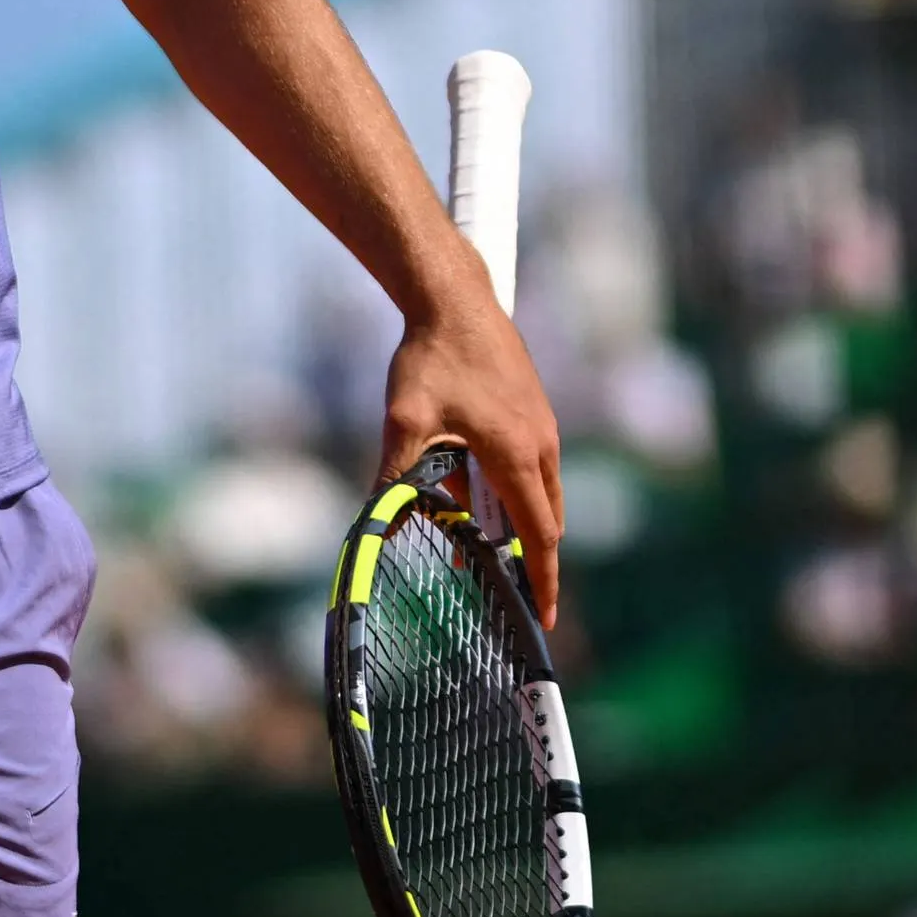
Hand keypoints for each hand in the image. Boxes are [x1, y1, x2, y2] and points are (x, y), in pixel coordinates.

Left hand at [380, 275, 566, 627]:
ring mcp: (541, 424)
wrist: (455, 298)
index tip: (544, 619)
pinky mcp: (533, 409)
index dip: (542, 581)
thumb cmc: (431, 358)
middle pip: (547, 520)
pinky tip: (472, 492)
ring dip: (519, 524)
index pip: (539, 535)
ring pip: (541, 492)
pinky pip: (532, 466)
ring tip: (480, 547)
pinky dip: (514, 492)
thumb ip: (393, 478)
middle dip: (532, 560)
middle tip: (507, 595)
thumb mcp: (404, 422)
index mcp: (516, 455)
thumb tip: (370, 526)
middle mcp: (540, 443)